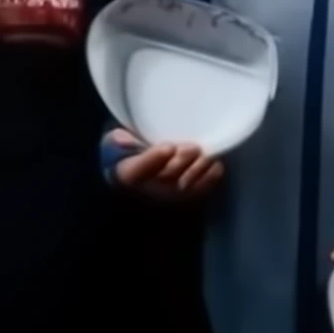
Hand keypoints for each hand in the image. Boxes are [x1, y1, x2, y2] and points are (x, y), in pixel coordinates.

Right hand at [109, 128, 223, 197]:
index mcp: (125, 172)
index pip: (135, 171)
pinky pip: (199, 190)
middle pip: (164, 178)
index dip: (151, 160)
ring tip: (206, 156)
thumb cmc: (130, 149)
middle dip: (180, 163)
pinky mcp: (186, 194)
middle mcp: (147, 187)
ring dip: (197, 170)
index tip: (167, 148)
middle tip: (193, 148)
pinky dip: (210, 179)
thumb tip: (122, 138)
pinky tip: (217, 166)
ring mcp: (168, 193)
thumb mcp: (117, 142)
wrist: (145, 163)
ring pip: (183, 186)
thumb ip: (118, 140)